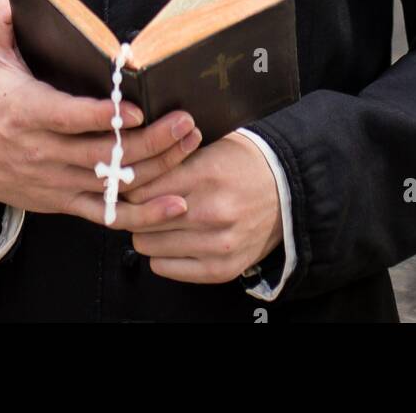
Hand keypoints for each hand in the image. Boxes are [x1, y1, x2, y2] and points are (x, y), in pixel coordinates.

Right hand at [0, 0, 203, 220]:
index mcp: (28, 113)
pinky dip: (142, 213)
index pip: (68, 118)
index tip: (135, 110)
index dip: (101, 117)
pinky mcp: (64, 201)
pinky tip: (175, 204)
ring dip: (156, 167)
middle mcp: (45, 151)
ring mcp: (57, 180)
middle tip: (183, 121)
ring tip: (188, 144)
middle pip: (102, 153)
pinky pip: (107, 213)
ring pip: (111, 182)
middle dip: (148, 140)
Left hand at [107, 131, 282, 284]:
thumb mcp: (208, 146)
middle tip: (140, 202)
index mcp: (205, 175)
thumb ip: (171, 159)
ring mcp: (216, 244)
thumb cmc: (243, 164)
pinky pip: (165, 268)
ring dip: (148, 233)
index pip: (141, 188)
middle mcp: (210, 211)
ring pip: (147, 245)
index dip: (129, 185)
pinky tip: (172, 239)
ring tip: (159, 220)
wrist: (286, 191)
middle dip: (135, 210)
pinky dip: (162, 255)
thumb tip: (128, 167)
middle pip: (140, 219)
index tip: (128, 183)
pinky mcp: (221, 268)